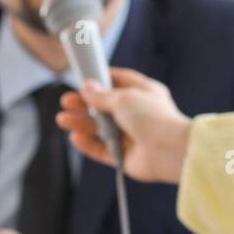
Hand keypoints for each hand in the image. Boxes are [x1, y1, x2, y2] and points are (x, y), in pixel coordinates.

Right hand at [55, 67, 190, 183]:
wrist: (170, 150)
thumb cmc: (153, 118)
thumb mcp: (124, 98)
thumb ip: (102, 95)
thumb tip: (87, 87)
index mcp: (144, 93)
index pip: (120, 81)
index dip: (101, 78)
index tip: (83, 77)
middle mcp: (138, 114)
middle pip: (105, 107)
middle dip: (84, 104)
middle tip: (66, 101)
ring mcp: (132, 135)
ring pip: (100, 128)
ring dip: (81, 123)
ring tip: (63, 119)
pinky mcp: (126, 156)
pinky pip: (102, 150)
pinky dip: (88, 144)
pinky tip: (75, 137)